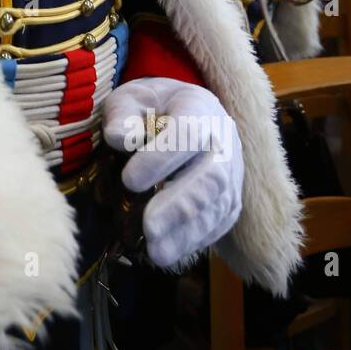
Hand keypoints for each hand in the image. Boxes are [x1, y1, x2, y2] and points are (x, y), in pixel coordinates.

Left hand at [102, 77, 242, 268]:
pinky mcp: (231, 200)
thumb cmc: (154, 106)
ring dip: (189, 232)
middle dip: (180, 205)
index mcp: (200, 109)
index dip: (162, 159)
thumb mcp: (132, 96)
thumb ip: (123, 113)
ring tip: (156, 252)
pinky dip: (196, 240)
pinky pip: (220, 223)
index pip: (188, 134)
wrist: (189, 113)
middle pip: (212, 177)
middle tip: (149, 227)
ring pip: (219, 206)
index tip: (129, 180)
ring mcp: (232, 173)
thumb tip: (117, 137)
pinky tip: (170, 252)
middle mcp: (224, 143)